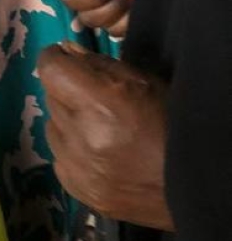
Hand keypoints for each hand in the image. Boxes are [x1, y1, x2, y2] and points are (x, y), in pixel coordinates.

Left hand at [39, 43, 172, 229]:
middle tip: (90, 97)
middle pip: (51, 97)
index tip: (62, 59)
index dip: (54, 59)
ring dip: (67, 121)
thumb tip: (66, 51)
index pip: (51, 71)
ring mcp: (77, 167)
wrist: (188, 187)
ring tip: (95, 127)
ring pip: (52, 127)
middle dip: (66, 91)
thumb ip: (99, 64)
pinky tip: (96, 152)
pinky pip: (59, 157)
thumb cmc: (169, 126)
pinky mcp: (77, 190)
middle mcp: (81, 136)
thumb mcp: (142, 82)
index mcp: (99, 105)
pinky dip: (71, 150)